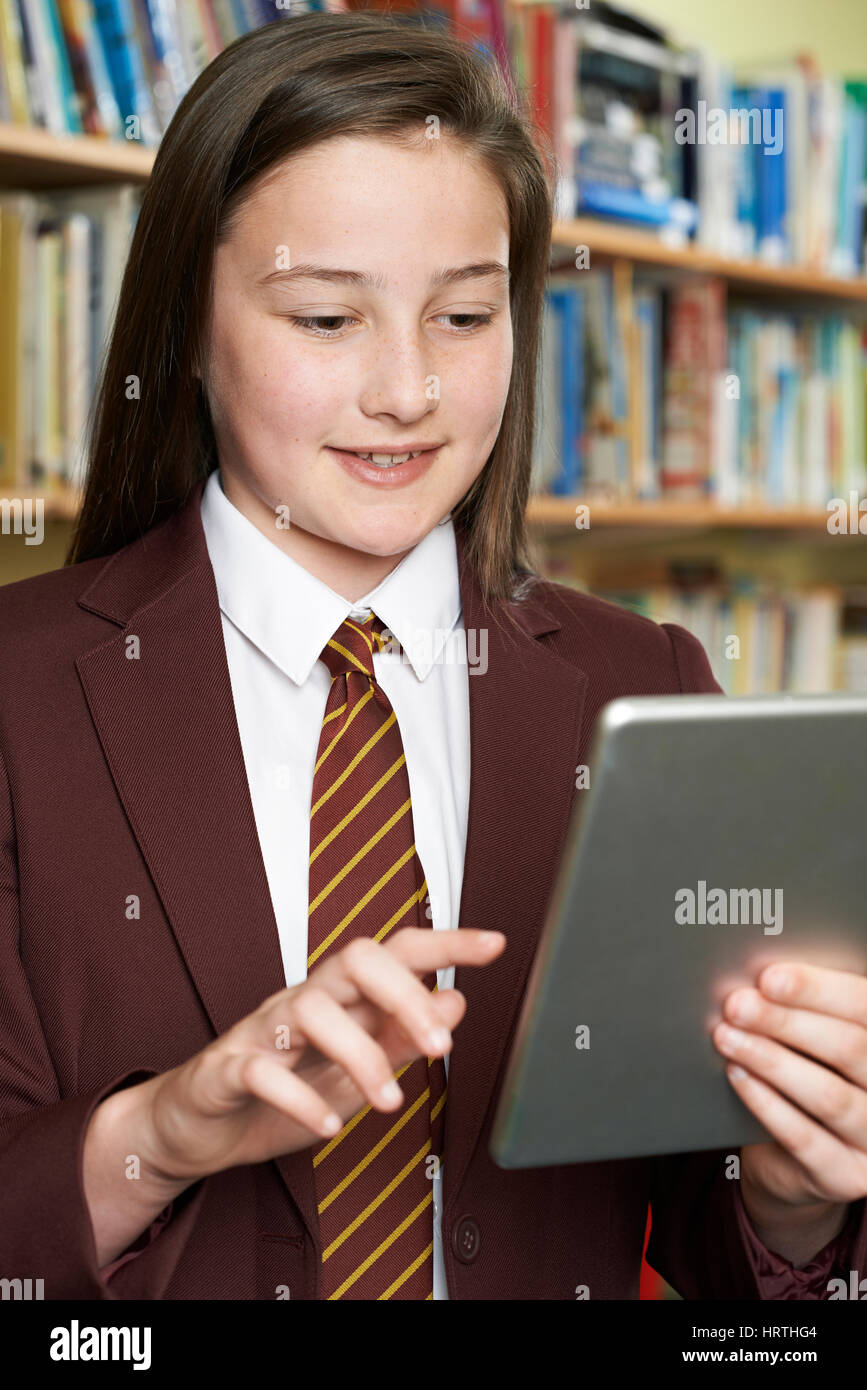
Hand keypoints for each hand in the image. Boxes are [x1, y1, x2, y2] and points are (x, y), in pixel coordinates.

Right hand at [136, 927, 505, 1185]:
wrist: (196, 1130)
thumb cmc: (279, 1092)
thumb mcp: (353, 1072)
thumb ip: (400, 1039)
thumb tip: (457, 1005)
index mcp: (340, 996)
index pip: (396, 951)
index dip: (446, 944)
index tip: (494, 943)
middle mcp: (305, 999)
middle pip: (356, 958)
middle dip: (406, 996)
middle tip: (440, 1050)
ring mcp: (263, 1030)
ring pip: (313, 1010)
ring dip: (361, 1056)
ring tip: (388, 1103)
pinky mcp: (227, 1069)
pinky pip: (261, 1070)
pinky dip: (300, 1099)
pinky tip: (329, 1125)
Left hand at [713, 961, 866, 1241]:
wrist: (798, 1159)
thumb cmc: (810, 1076)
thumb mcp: (814, 1039)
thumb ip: (806, 1009)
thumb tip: (761, 978)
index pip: (865, 1007)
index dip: (819, 990)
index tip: (770, 978)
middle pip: (850, 1048)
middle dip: (786, 1021)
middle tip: (737, 1004)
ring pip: (828, 1095)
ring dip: (771, 1060)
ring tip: (727, 1036)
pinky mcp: (849, 1178)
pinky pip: (805, 1138)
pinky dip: (766, 1102)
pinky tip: (737, 1075)